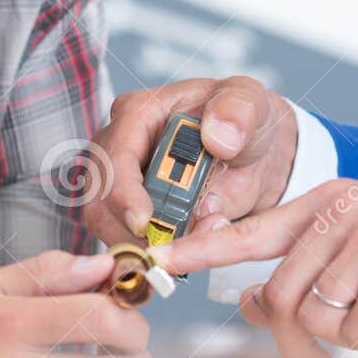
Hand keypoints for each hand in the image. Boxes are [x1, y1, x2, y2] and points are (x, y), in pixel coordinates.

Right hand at [85, 76, 298, 246]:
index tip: (144, 222)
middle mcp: (119, 148)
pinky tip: (186, 253)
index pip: (116, 156)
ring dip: (147, 246)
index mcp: (139, 113)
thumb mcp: (252, 103)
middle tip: (175, 248)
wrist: (256, 155)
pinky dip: (155, 254)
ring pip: (109, 227)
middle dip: (133, 231)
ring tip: (196, 243)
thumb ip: (239, 112)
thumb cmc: (244, 121)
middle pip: (101, 199)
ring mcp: (121, 183)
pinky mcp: (132, 214)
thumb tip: (216, 138)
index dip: (124, 192)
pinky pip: (129, 243)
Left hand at [159, 180, 357, 357]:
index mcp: (330, 200)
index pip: (251, 229)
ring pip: (320, 318)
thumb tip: (255, 302)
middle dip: (296, 340)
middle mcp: (343, 212)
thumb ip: (310, 267)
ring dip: (352, 334)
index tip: (159, 259)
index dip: (201, 249)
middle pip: (282, 296)